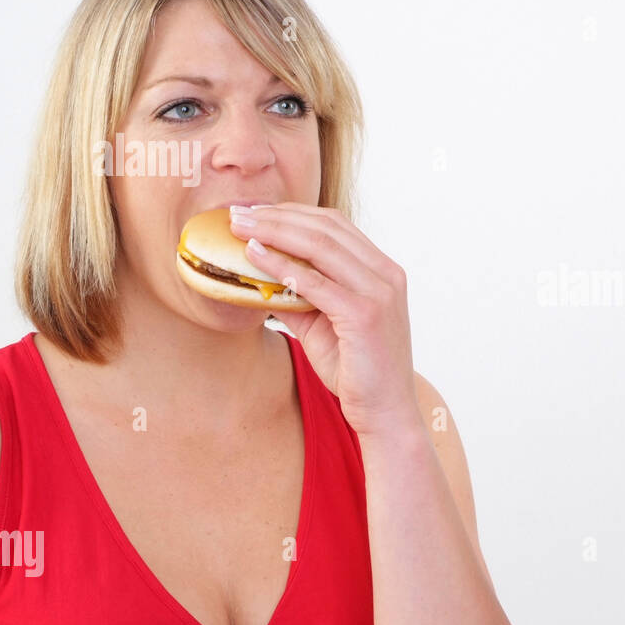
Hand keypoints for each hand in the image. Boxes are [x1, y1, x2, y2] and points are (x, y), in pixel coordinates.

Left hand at [229, 202, 418, 436]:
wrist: (385, 412)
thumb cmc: (357, 371)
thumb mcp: (323, 325)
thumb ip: (298, 297)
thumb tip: (259, 276)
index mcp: (382, 271)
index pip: (336, 225)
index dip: (293, 213)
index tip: (255, 212)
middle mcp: (386, 275)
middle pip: (327, 227)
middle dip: (278, 216)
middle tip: (237, 213)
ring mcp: (380, 292)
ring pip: (321, 246)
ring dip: (275, 232)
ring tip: (239, 227)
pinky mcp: (365, 314)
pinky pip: (315, 282)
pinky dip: (281, 265)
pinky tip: (254, 256)